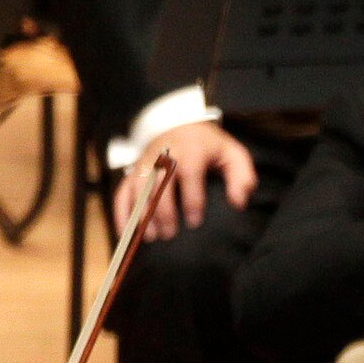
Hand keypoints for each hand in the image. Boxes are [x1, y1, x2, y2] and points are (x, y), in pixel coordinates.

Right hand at [117, 120, 254, 241]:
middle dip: (162, 210)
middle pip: (158, 182)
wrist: (181, 125)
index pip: (187, 172)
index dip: (190, 198)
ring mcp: (144, 163)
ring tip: (150, 237)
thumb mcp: (233, 155)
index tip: (195, 222)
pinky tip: (126, 233)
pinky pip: (122, 191)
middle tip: (170, 234)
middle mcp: (163, 155)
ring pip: (137, 188)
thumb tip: (239, 203)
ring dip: (141, 213)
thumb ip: (242, 177)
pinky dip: (121, 212)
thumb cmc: (210, 147)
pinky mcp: (133, 172)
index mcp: (190, 149)